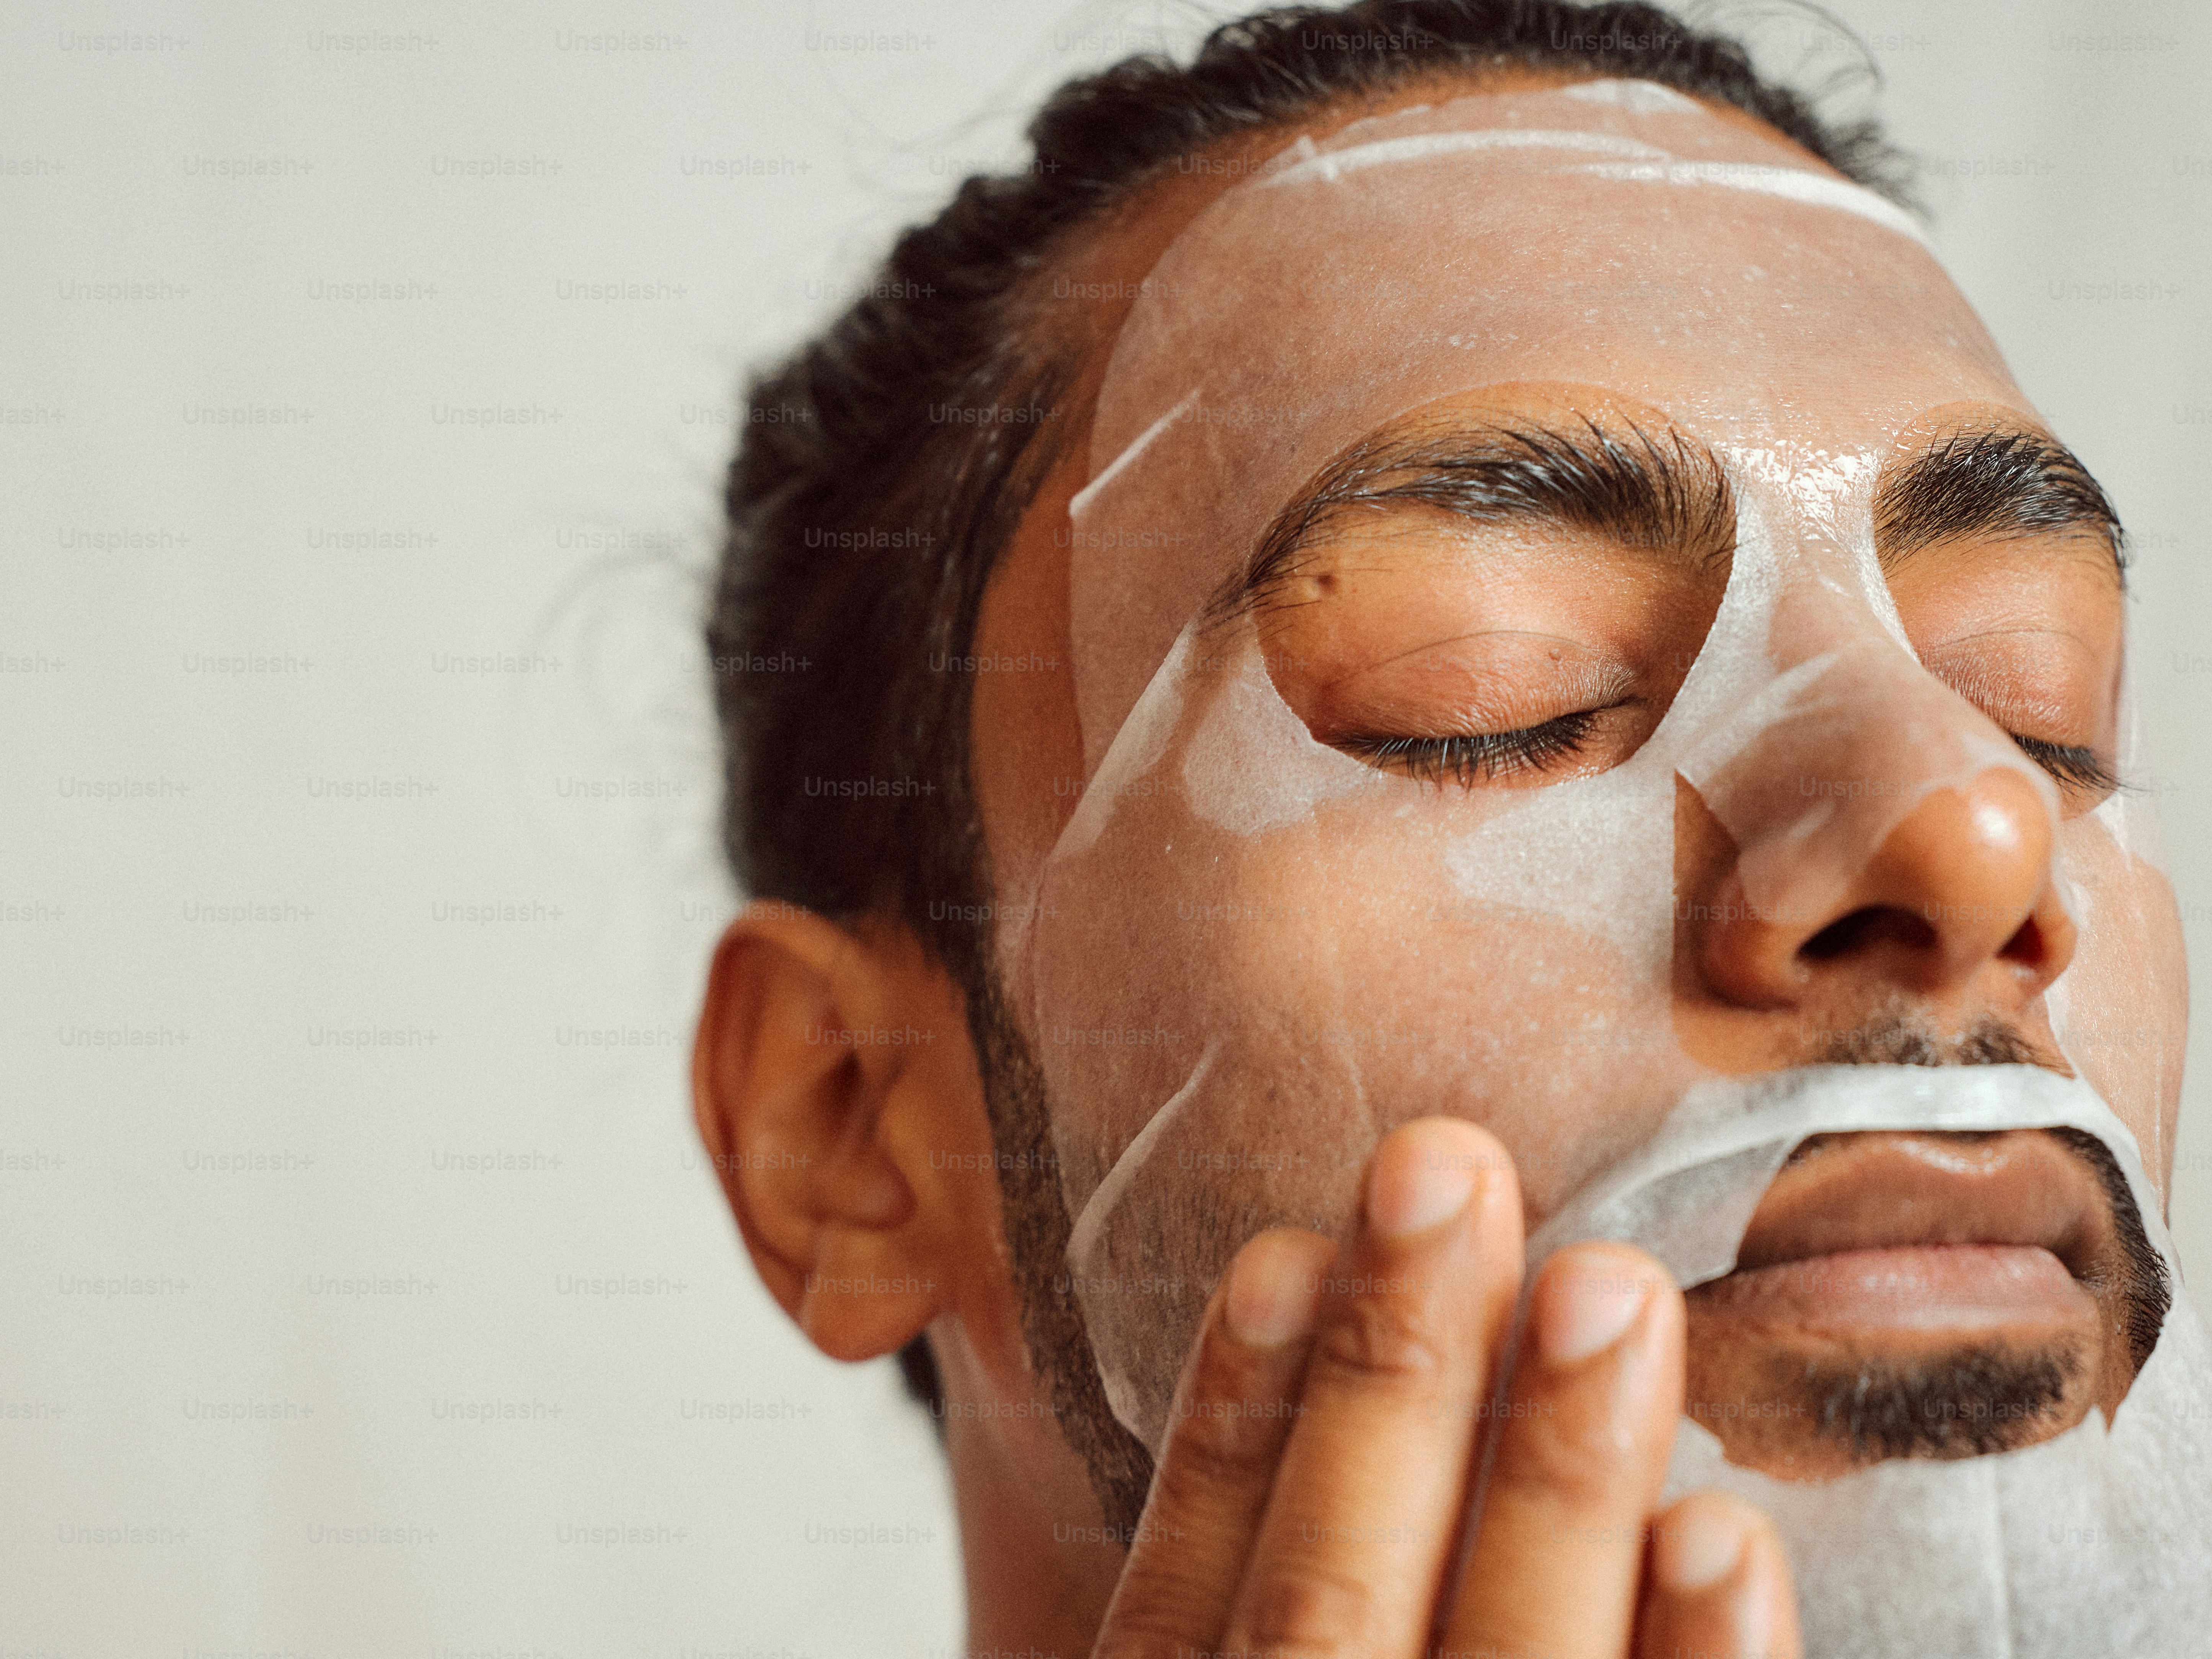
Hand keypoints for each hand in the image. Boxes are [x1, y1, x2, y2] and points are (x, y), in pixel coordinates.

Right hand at [1090, 1116, 1800, 1657]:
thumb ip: (1239, 1614)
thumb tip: (1284, 1337)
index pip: (1181, 1611)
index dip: (1228, 1428)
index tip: (1283, 1254)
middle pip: (1326, 1614)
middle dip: (1391, 1387)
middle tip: (1449, 1171)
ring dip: (1549, 1485)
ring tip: (1607, 1290)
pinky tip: (1724, 1533)